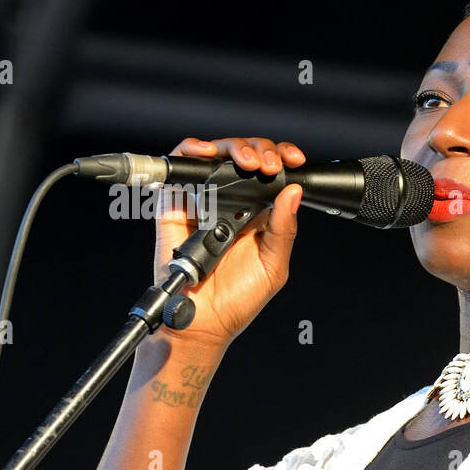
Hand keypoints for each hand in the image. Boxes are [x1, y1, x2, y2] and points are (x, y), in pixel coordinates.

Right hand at [154, 137, 305, 350]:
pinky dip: (190, 152)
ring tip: (246, 161)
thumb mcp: (274, 265)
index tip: (292, 160)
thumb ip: (283, 229)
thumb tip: (293, 194)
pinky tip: (205, 153)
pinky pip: (179, 170)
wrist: (202, 321)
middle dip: (259, 150)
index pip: (270, 174)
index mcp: (258, 214)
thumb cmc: (238, 299)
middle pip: (243, 157)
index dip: (281, 158)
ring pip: (214, 156)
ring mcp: (203, 202)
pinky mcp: (175, 206)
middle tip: (267, 165)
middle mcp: (231, 203)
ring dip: (231, 147)